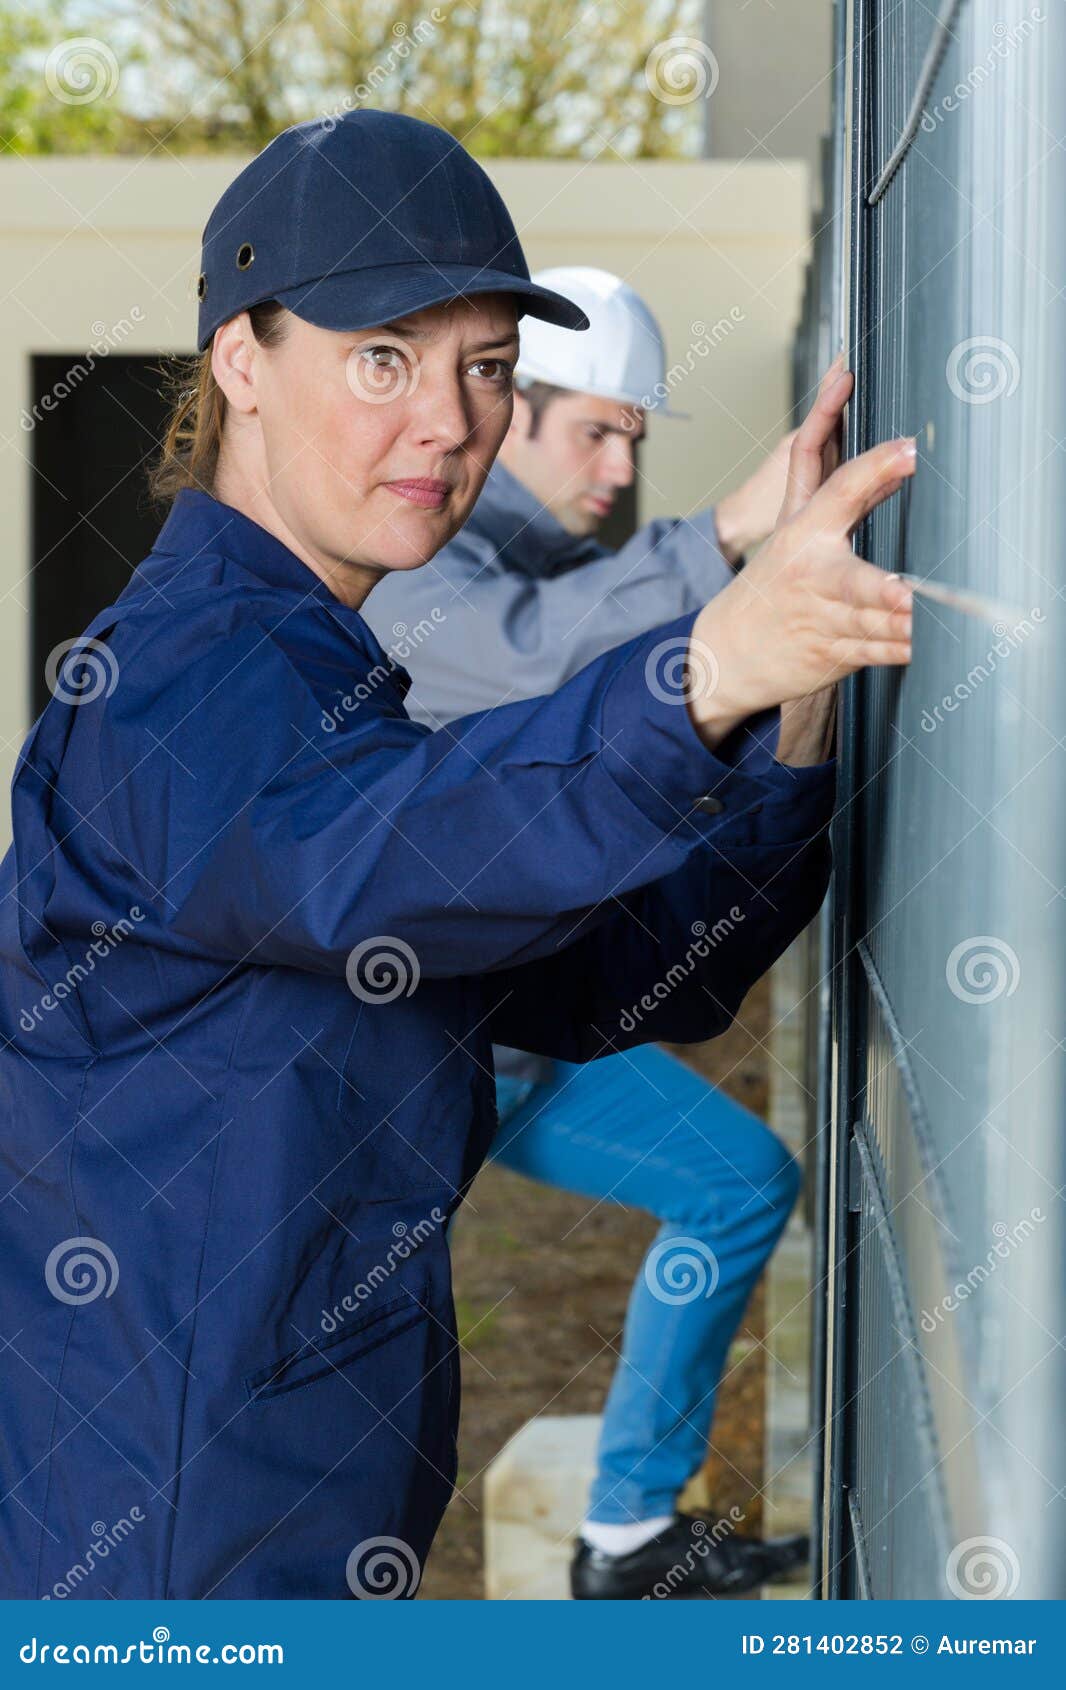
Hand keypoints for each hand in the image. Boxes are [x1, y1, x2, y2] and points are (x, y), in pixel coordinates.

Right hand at [683, 361, 914, 747]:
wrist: (727, 649)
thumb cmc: (775, 581)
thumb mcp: (799, 530)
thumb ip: (850, 496)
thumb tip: (902, 454)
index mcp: (803, 533)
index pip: (842, 491)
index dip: (876, 467)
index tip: (909, 450)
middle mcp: (811, 576)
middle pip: (851, 582)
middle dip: (879, 591)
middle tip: (906, 596)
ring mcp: (819, 620)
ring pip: (866, 624)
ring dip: (897, 629)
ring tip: (924, 626)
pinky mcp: (829, 655)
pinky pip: (869, 653)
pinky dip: (895, 652)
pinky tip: (917, 648)